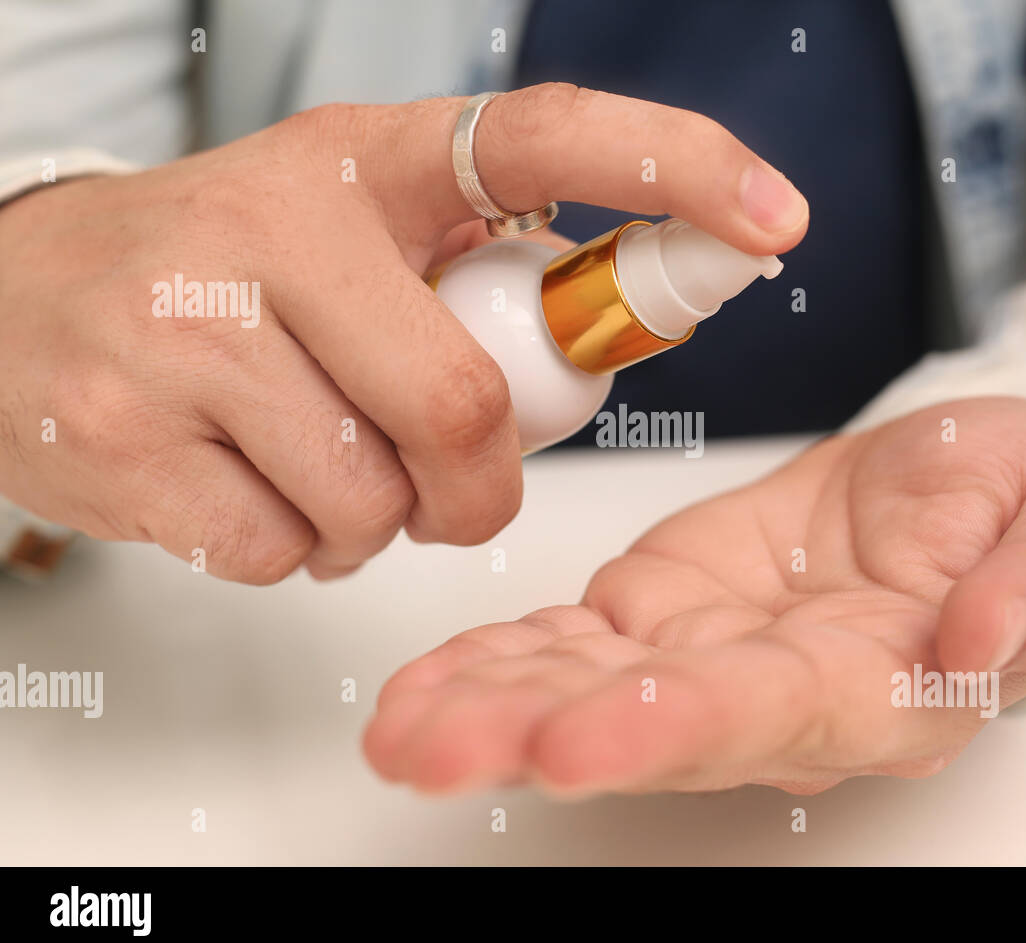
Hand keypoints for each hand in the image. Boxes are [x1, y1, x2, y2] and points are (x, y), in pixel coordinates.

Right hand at [0, 84, 806, 581]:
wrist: (17, 300)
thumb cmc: (221, 278)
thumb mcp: (347, 236)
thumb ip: (468, 280)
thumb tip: (614, 345)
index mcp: (362, 163)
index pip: (543, 135)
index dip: (672, 166)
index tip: (775, 217)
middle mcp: (275, 227)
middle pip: (463, 408)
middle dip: (479, 486)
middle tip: (453, 486)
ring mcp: (186, 331)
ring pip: (371, 498)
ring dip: (373, 517)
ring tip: (312, 462)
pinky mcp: (125, 437)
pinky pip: (283, 549)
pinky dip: (294, 549)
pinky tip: (244, 487)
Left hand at [365, 397, 1025, 794]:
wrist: (957, 486)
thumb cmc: (1019, 502)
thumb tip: (985, 639)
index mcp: (885, 682)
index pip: (778, 713)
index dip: (680, 727)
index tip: (581, 738)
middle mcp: (780, 693)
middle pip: (652, 726)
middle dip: (539, 738)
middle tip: (434, 750)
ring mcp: (707, 654)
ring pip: (589, 692)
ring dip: (489, 710)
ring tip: (397, 730)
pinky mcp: (658, 612)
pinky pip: (567, 644)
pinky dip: (495, 661)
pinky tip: (424, 685)